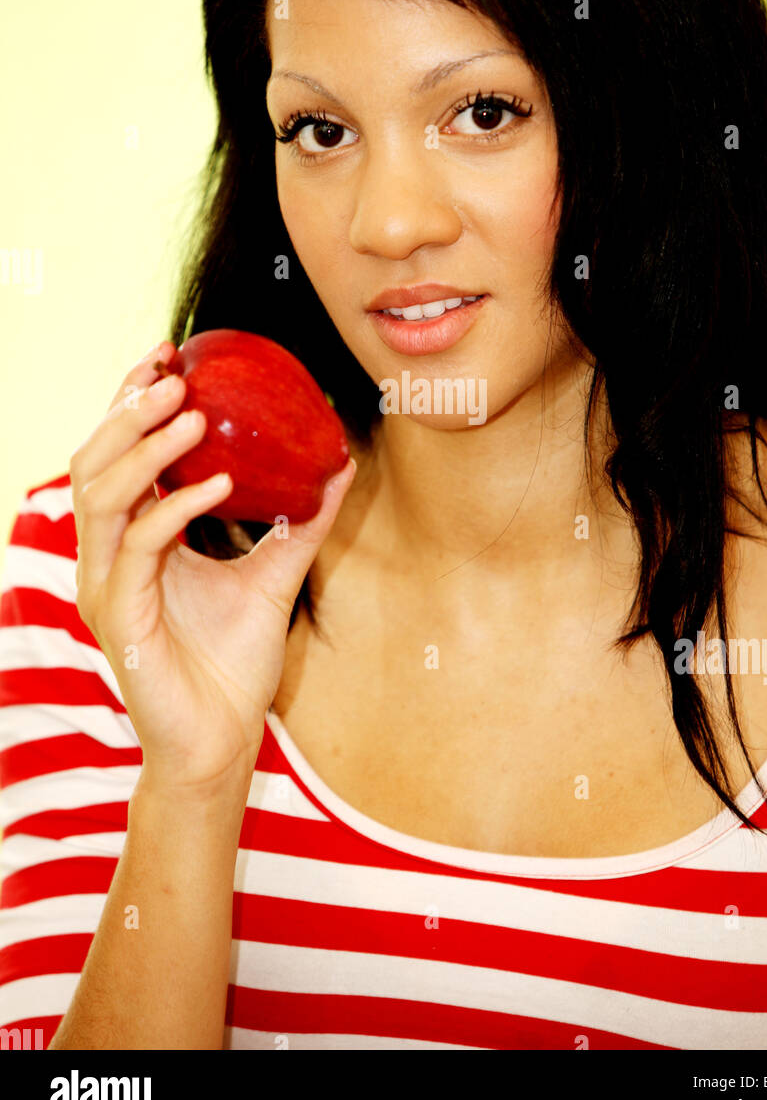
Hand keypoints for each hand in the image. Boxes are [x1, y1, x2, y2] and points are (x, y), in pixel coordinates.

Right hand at [69, 340, 356, 792]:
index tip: (171, 356)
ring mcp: (106, 585)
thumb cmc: (232, 664)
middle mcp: (109, 555)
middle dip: (130, 411)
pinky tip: (221, 484)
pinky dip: (176, 508)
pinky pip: (140, 547)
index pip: (120, 455)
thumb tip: (338, 466)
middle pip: (95, 461)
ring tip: (196, 413)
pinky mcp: (118, 616)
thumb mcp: (273, 576)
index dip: (134, 403)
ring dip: (148, 448)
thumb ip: (297, 523)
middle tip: (175, 372)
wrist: (219, 742)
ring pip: (104, 495)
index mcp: (135, 539)